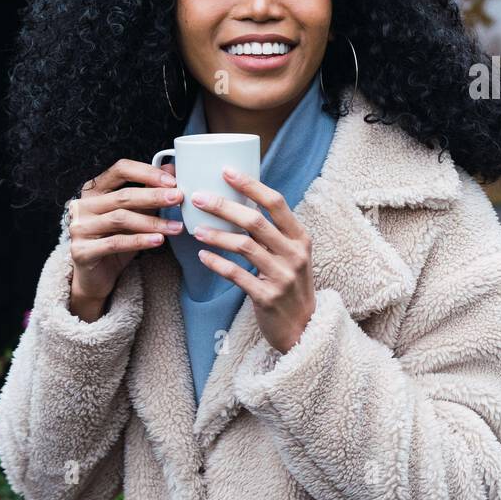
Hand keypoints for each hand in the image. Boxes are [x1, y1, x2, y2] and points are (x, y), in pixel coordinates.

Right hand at [69, 159, 183, 305]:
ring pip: (121, 218)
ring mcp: (79, 228)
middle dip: (154, 196)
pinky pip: (115, 242)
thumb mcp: (135, 213)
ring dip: (153, 222)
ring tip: (177, 226)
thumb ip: (149, 190)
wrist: (95, 277)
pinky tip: (159, 240)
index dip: (147, 173)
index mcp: (94, 190)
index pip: (120, 170)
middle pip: (123, 195)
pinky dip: (140, 240)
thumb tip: (171, 168)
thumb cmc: (116, 239)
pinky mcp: (81, 250)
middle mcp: (83, 205)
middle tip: (179, 198)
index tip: (172, 181)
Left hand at [190, 168, 315, 353]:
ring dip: (216, 235)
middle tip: (198, 197)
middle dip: (223, 206)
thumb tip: (239, 203)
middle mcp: (294, 254)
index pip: (277, 203)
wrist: (304, 328)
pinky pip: (236, 275)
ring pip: (244, 247)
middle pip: (256, 221)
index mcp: (301, 237)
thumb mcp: (292, 255)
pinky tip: (202, 256)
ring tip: (195, 229)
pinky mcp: (267, 297)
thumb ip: (273, 233)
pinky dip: (217, 264)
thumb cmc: (291, 285)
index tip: (226, 171)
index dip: (251, 185)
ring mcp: (282, 276)